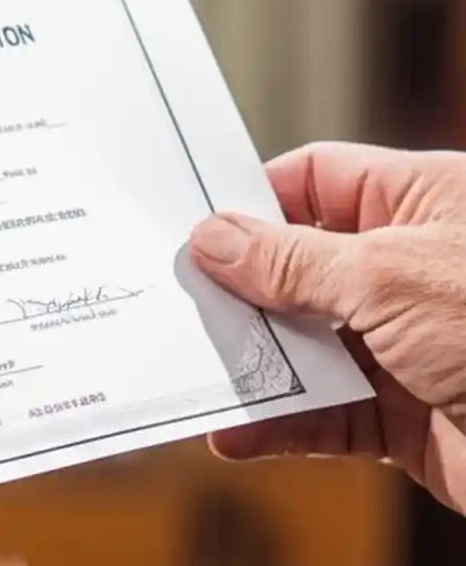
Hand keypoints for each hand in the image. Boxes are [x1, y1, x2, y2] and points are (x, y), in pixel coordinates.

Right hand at [189, 141, 465, 514]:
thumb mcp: (387, 277)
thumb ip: (291, 260)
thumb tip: (215, 239)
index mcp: (424, 203)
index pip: (319, 179)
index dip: (256, 198)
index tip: (195, 224)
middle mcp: (410, 268)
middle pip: (298, 265)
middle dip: (243, 288)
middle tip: (185, 300)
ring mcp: (404, 343)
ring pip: (303, 343)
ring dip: (255, 360)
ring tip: (204, 367)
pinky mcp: (400, 413)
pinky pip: (321, 412)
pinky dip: (278, 422)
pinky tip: (238, 429)